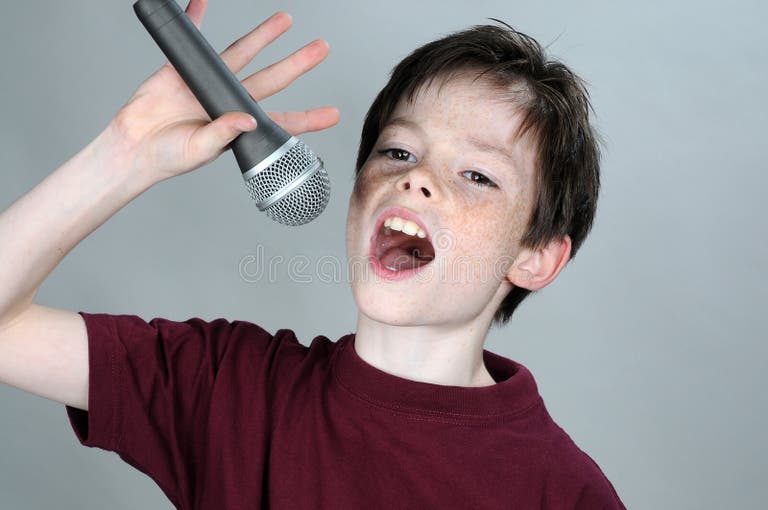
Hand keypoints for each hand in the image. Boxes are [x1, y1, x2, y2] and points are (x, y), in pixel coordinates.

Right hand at [107, 0, 338, 184]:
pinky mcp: (183, 68)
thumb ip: (223, 134)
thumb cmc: (168, 157)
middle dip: (297, 64)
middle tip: (321, 48)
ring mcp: (209, 83)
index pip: (281, 122)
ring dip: (263, 35)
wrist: (133, 147)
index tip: (333, 114)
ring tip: (285, 20)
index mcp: (240, 128)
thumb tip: (247, 119)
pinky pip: (193, 38)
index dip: (308, 118)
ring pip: (243, 53)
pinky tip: (203, 2)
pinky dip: (197, 18)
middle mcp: (230, 102)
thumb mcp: (199, 151)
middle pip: (272, 78)